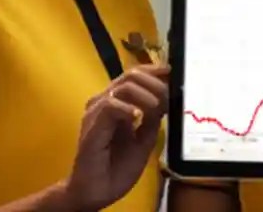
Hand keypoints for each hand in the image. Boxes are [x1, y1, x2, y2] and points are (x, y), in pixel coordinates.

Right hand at [61, 63, 168, 211]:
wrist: (98, 191)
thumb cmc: (118, 167)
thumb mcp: (145, 139)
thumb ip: (153, 118)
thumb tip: (167, 98)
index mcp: (116, 103)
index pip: (133, 75)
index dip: (152, 70)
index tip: (170, 72)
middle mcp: (104, 102)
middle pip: (130, 76)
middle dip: (154, 83)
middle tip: (167, 96)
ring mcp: (96, 113)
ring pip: (122, 86)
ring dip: (145, 94)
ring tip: (156, 107)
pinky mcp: (92, 126)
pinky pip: (110, 105)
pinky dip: (127, 108)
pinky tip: (137, 117)